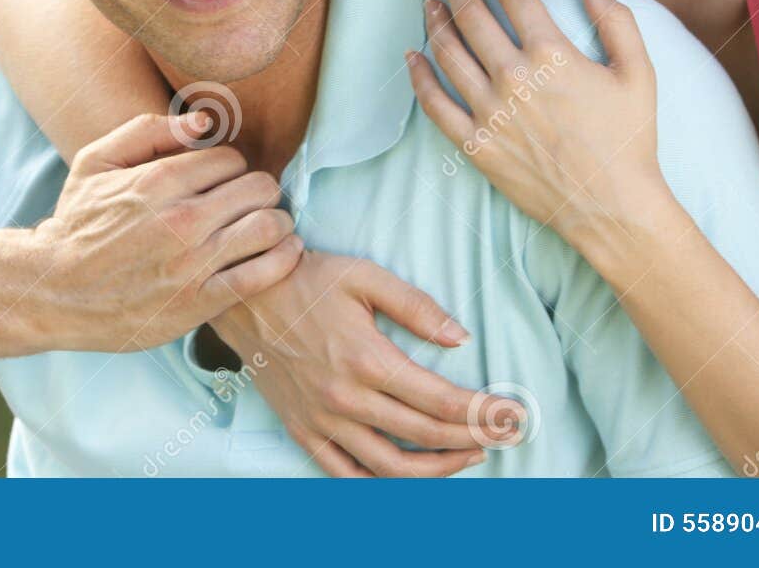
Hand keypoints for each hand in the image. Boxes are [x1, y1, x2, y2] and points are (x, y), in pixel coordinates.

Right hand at [34, 112, 302, 351]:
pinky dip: (283, 257)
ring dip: (277, 222)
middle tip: (253, 202)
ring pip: (269, 226)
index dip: (233, 168)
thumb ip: (149, 130)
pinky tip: (282, 251)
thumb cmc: (77, 224)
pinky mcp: (199, 301)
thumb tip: (204, 122)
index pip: (232, 159)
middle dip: (260, 191)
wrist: (53, 292)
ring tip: (271, 225)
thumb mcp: (96, 162)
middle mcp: (180, 219)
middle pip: (258, 188)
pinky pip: (263, 273)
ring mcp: (192, 263)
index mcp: (158, 181)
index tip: (225, 181)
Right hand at [211, 251, 524, 476]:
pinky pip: (347, 474)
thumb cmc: (307, 280)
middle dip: (474, 438)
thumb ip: (416, 306)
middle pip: (425, 435)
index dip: (482, 412)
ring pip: (390, 467)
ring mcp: (322, 421)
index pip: (439, 400)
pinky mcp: (303, 431)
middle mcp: (346, 399)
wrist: (245, 296)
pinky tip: (410, 474)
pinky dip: (382, 483)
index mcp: (366, 359)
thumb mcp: (364, 275)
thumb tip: (460, 338)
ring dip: (438, 469)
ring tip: (469, 456)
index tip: (513, 415)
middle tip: (506, 435)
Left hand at [405, 0, 673, 254]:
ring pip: (449, 54)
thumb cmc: (629, 140)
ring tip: (431, 3)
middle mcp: (514, 79)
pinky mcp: (476, 144)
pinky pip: (436, 105)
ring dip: (437, 22)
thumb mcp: (639, 73)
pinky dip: (420, 77)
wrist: (612, 207)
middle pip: (474, 19)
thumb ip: (617, 20)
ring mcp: (490, 113)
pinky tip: (412, 57)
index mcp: (553, 55)